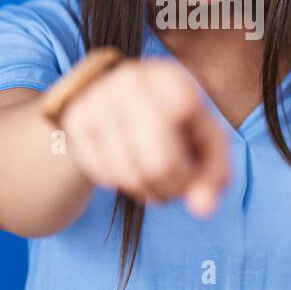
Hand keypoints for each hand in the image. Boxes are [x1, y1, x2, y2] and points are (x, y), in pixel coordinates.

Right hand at [58, 58, 230, 217]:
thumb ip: (215, 176)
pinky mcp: (75, 116)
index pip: (177, 155)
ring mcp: (98, 97)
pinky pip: (97, 172)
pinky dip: (116, 181)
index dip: (185, 178)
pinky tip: (127, 166)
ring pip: (122, 174)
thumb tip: (201, 209)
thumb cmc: (179, 122)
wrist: (130, 96)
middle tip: (171, 187)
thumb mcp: (208, 142)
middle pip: (153, 166)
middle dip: (166, 190)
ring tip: (154, 180)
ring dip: (143, 191)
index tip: (189, 170)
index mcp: (172, 80)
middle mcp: (131, 81)